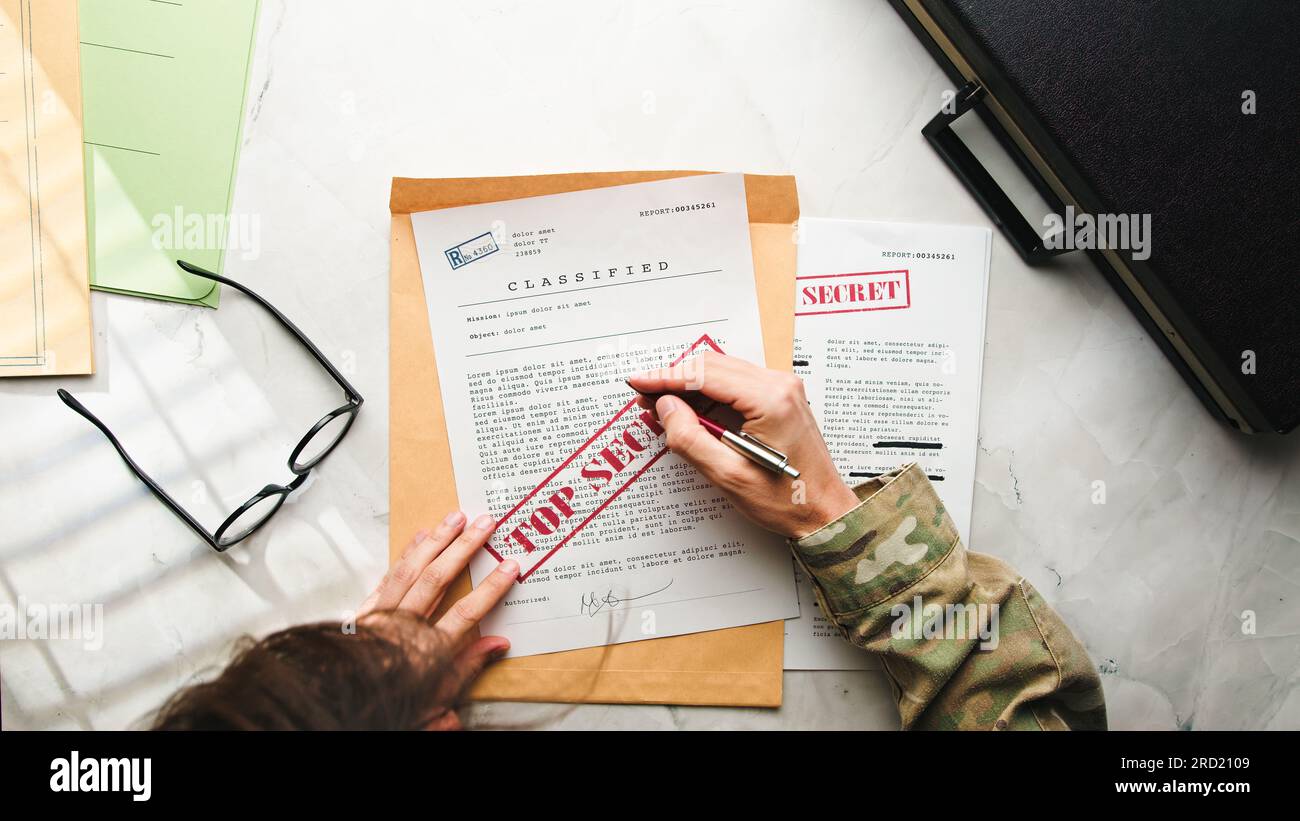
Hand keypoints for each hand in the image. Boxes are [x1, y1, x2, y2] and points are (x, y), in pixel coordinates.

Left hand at [358, 512, 517, 697]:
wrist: (336, 699)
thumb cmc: (387, 704)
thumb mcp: (437, 699)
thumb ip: (469, 668)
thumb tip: (498, 645)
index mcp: (430, 649)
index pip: (468, 612)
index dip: (492, 588)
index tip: (511, 565)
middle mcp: (407, 624)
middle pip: (439, 578)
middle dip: (466, 547)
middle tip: (486, 523)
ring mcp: (384, 613)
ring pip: (413, 569)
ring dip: (437, 540)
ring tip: (456, 517)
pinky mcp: (367, 610)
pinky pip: (388, 575)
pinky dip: (405, 554)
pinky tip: (419, 537)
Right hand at [628, 351, 859, 538]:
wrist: (826, 512)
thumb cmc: (787, 501)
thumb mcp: (729, 476)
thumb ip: (691, 439)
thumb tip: (665, 407)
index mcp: (770, 400)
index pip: (706, 374)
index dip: (666, 377)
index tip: (638, 382)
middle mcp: (780, 385)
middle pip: (714, 366)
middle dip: (675, 380)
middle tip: (645, 398)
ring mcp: (784, 389)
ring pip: (724, 372)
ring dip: (691, 386)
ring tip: (663, 407)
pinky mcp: (782, 398)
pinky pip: (738, 384)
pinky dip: (710, 393)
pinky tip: (692, 410)